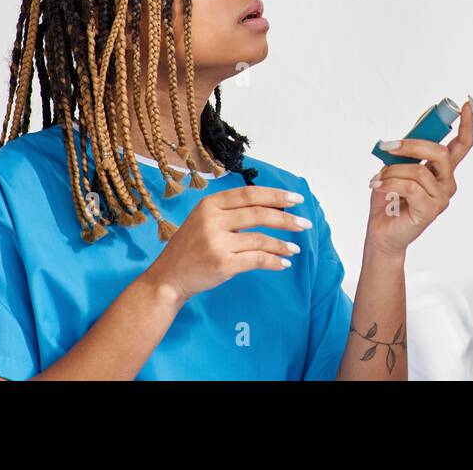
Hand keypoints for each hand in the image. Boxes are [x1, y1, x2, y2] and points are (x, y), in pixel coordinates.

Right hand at [145, 185, 309, 302]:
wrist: (167, 278)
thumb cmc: (190, 248)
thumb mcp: (203, 219)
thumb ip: (230, 211)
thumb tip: (270, 206)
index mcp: (209, 204)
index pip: (249, 194)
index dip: (275, 195)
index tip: (296, 199)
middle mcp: (212, 220)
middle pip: (259, 214)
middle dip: (286, 218)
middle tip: (304, 223)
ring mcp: (217, 242)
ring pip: (261, 238)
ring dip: (283, 243)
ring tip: (295, 247)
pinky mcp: (223, 264)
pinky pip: (257, 259)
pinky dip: (274, 261)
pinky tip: (283, 262)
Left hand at [364, 97, 472, 255]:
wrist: (382, 232)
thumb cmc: (389, 199)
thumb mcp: (397, 165)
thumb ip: (411, 146)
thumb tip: (423, 118)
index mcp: (442, 170)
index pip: (462, 144)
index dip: (467, 124)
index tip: (467, 104)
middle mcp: (446, 183)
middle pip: (440, 152)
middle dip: (412, 145)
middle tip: (388, 146)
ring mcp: (441, 198)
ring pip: (418, 171)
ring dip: (391, 172)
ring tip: (378, 180)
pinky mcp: (430, 211)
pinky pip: (410, 187)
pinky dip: (389, 184)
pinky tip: (378, 186)